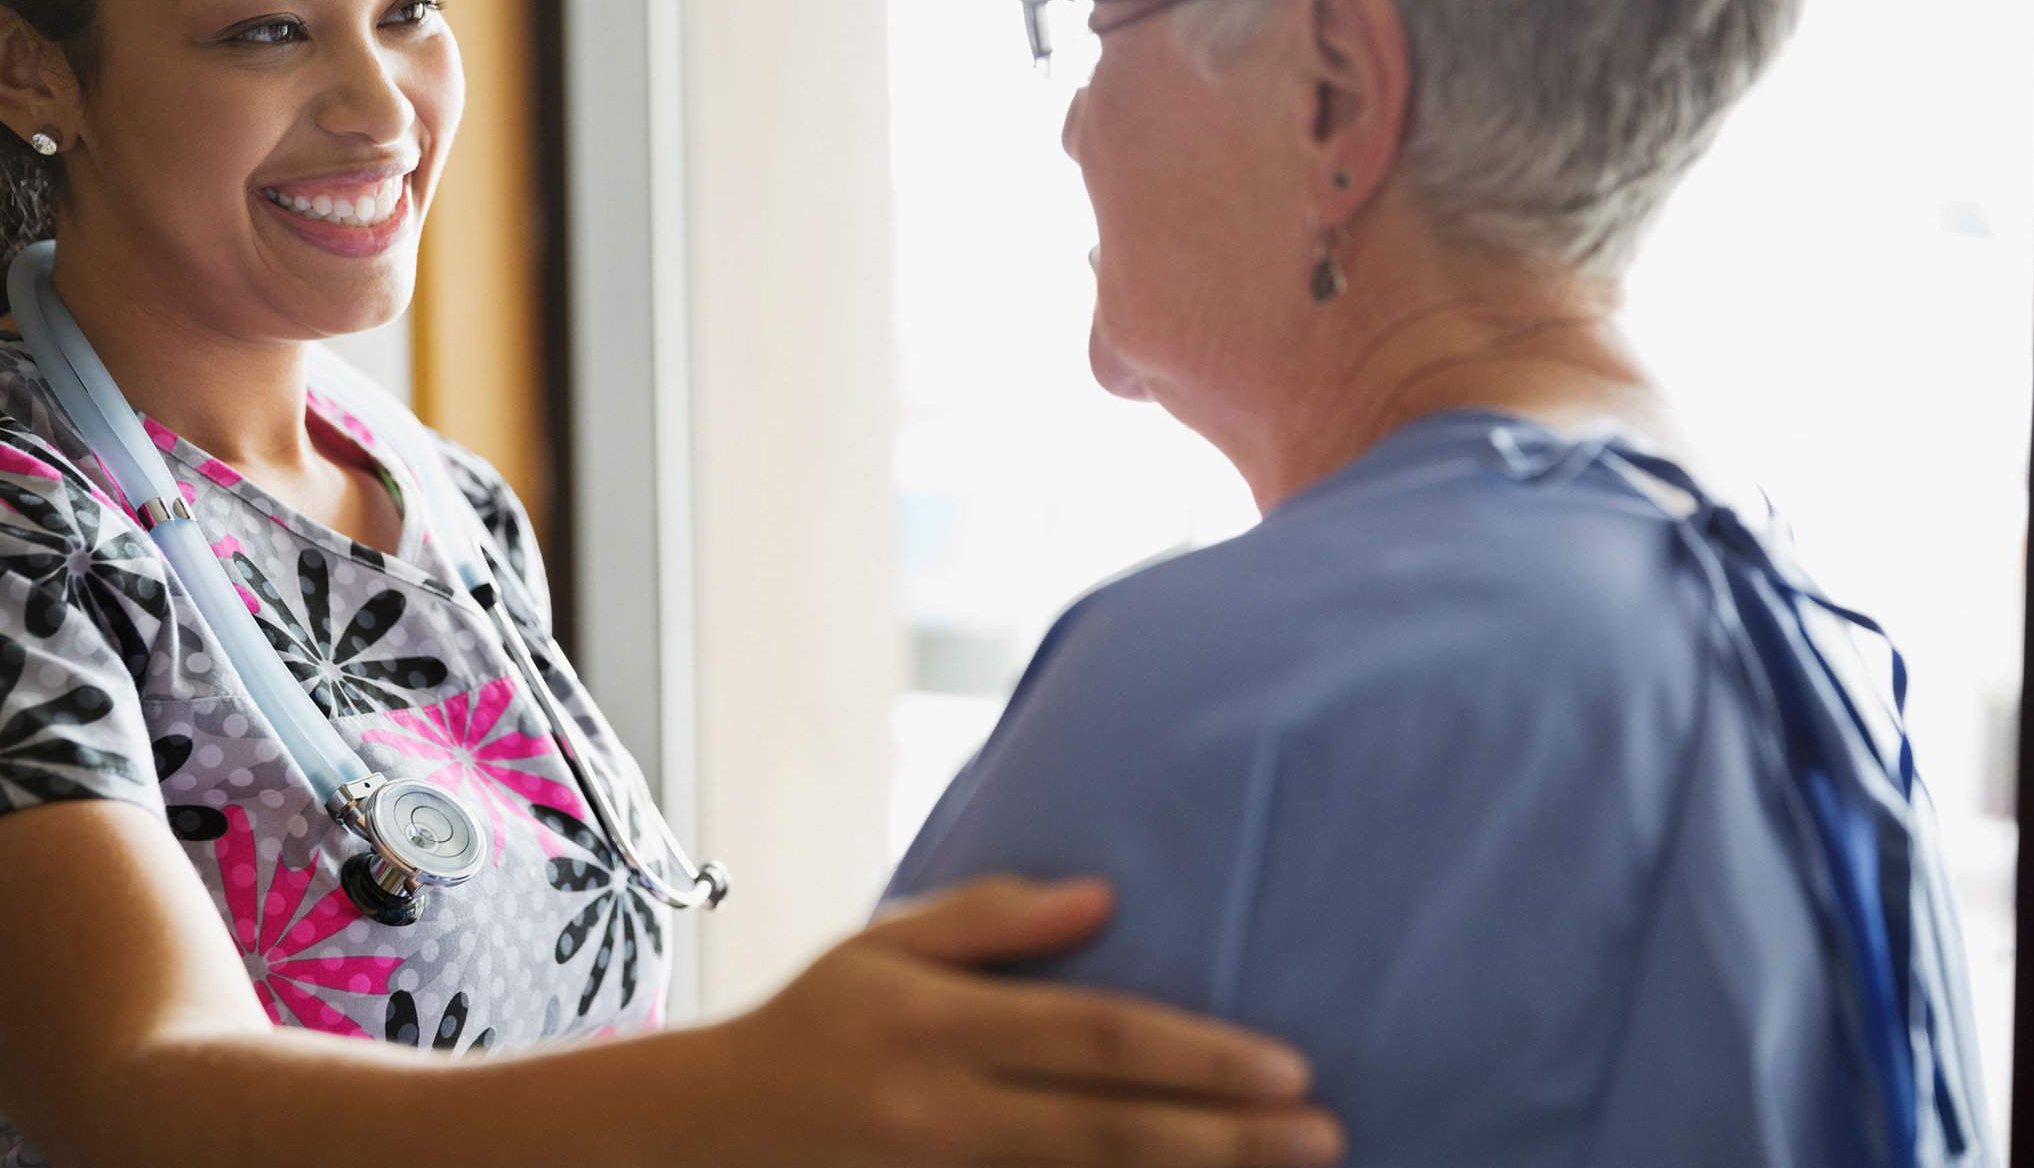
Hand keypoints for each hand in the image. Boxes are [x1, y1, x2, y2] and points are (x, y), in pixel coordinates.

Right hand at [693, 876, 1347, 1166]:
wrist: (708, 1136)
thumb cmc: (812, 1025)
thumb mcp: (881, 947)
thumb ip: (991, 919)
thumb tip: (1104, 897)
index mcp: (938, 1023)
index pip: (1092, 1038)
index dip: (1194, 1054)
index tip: (1287, 1063)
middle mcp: (947, 1112)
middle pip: (1109, 1128)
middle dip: (1225, 1136)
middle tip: (1325, 1131)